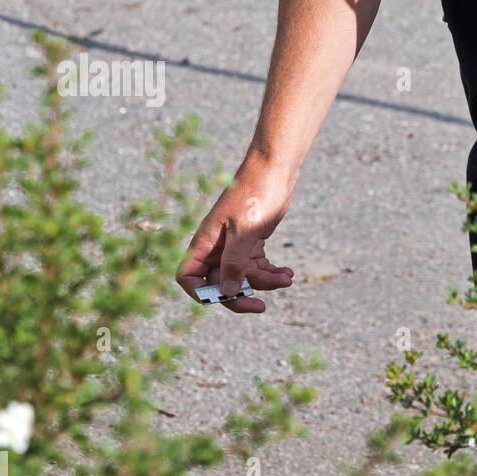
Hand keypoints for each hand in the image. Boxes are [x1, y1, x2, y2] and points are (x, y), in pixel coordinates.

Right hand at [176, 159, 295, 313]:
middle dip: (241, 295)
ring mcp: (234, 244)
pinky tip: (288, 273)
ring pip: (244, 276)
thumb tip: (227, 292)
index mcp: (205, 242)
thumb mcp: (245, 231)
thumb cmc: (256, 194)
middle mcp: (216, 246)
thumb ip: (235, 262)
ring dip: (265, 282)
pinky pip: (257, 266)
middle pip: (220, 282)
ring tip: (288, 278)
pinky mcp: (251, 241)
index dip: (201, 293)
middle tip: (261, 306)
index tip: (225, 298)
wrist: (275, 169)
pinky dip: (271, 272)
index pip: (188, 277)